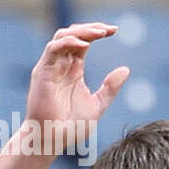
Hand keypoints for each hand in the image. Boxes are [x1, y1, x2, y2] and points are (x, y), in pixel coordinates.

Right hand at [0, 22, 129, 168]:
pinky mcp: (42, 72)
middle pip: (73, 35)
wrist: (53, 140)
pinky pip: (52, 49)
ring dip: (81, 32)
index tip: (115, 31)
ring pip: (61, 37)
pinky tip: (84, 45)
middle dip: (91, 28)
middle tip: (110, 29)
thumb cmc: (72, 126)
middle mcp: (61, 65)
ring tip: (100, 33)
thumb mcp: (98, 104)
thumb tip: (126, 69)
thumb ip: (110, 87)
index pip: (84, 42)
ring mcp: (50, 67)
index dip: (97, 33)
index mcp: (73, 70)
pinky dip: (68, 43)